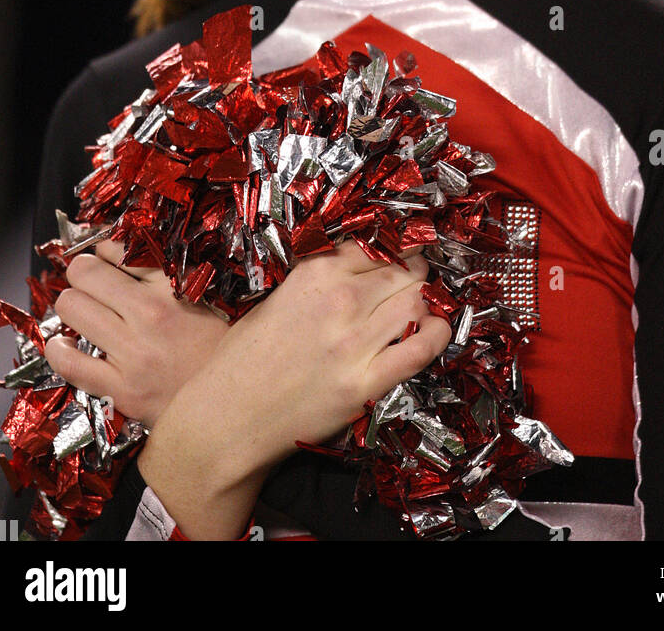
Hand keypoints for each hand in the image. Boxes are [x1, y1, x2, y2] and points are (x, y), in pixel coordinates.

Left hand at [44, 239, 228, 427]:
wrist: (235, 404)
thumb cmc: (222, 347)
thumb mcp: (205, 296)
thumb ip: (167, 274)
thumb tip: (118, 254)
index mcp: (176, 286)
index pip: (118, 249)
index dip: (105, 252)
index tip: (106, 261)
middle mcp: (152, 314)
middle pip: (85, 272)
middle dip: (83, 275)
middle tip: (89, 285)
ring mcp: (134, 353)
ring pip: (71, 307)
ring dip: (72, 305)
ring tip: (82, 313)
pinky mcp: (122, 390)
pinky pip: (69, 362)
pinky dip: (59, 349)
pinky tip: (66, 344)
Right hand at [180, 238, 452, 477]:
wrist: (226, 419)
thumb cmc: (242, 360)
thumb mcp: (276, 297)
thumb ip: (319, 279)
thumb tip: (359, 268)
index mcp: (315, 273)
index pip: (373, 245)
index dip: (391, 250)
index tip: (396, 256)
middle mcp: (340, 300)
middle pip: (404, 270)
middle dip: (413, 271)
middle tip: (412, 280)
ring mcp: (354, 343)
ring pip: (416, 302)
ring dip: (423, 301)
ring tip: (418, 306)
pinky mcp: (365, 383)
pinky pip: (420, 349)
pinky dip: (437, 334)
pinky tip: (437, 329)